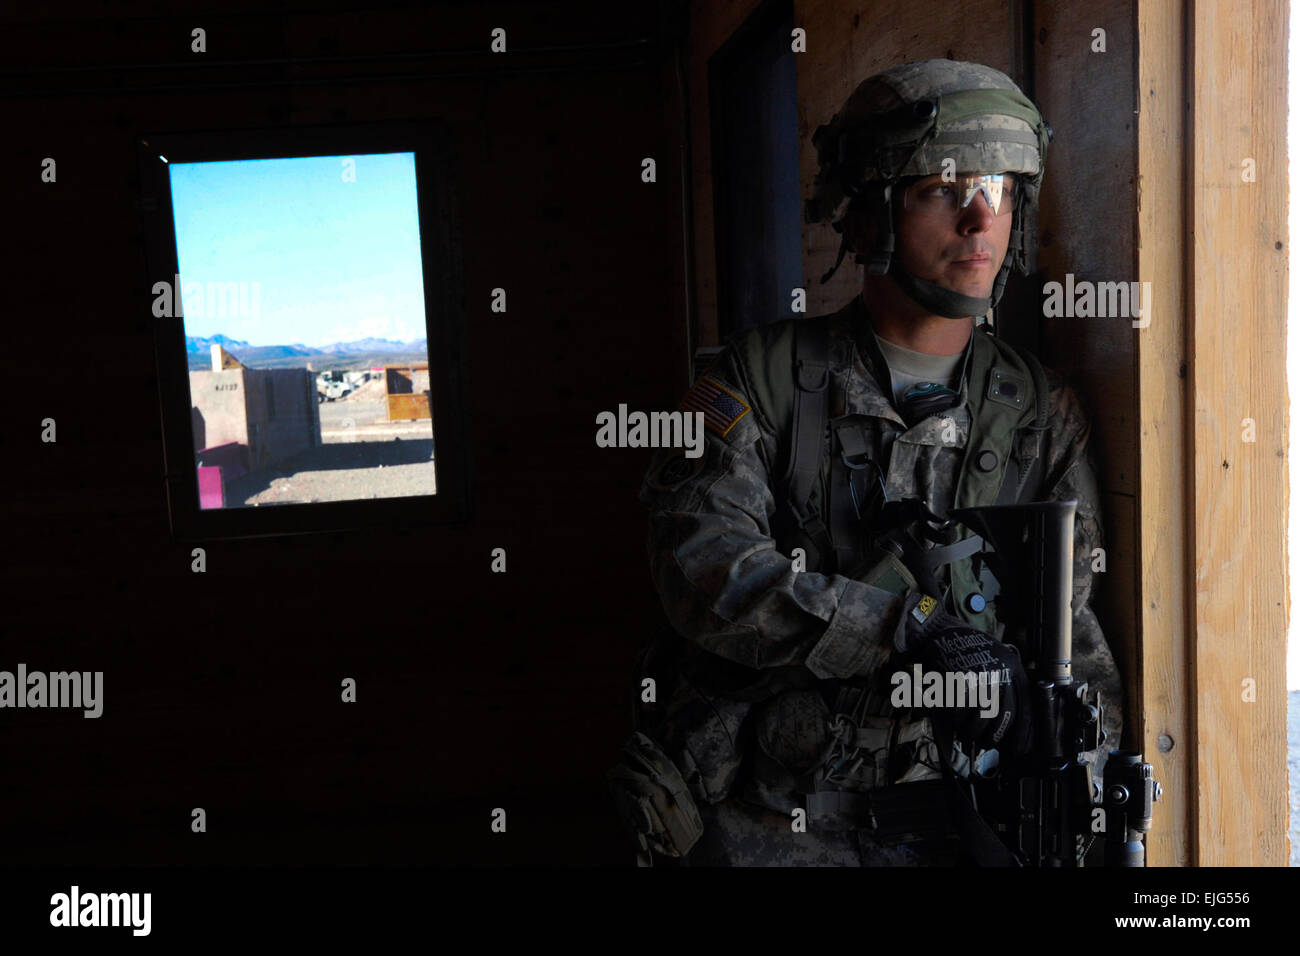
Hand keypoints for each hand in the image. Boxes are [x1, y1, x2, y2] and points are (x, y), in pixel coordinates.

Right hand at [896, 591, 1031, 756]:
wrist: (942, 630)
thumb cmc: (969, 648)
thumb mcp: (998, 661)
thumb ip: (1007, 688)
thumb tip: (1009, 725)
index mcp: (1014, 671)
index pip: (1026, 711)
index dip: (1022, 735)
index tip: (1017, 749)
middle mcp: (1001, 675)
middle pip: (1002, 719)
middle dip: (992, 737)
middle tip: (984, 742)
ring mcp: (980, 678)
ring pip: (981, 719)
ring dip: (972, 731)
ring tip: (966, 732)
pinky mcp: (959, 681)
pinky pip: (961, 712)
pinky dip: (956, 719)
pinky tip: (954, 718)